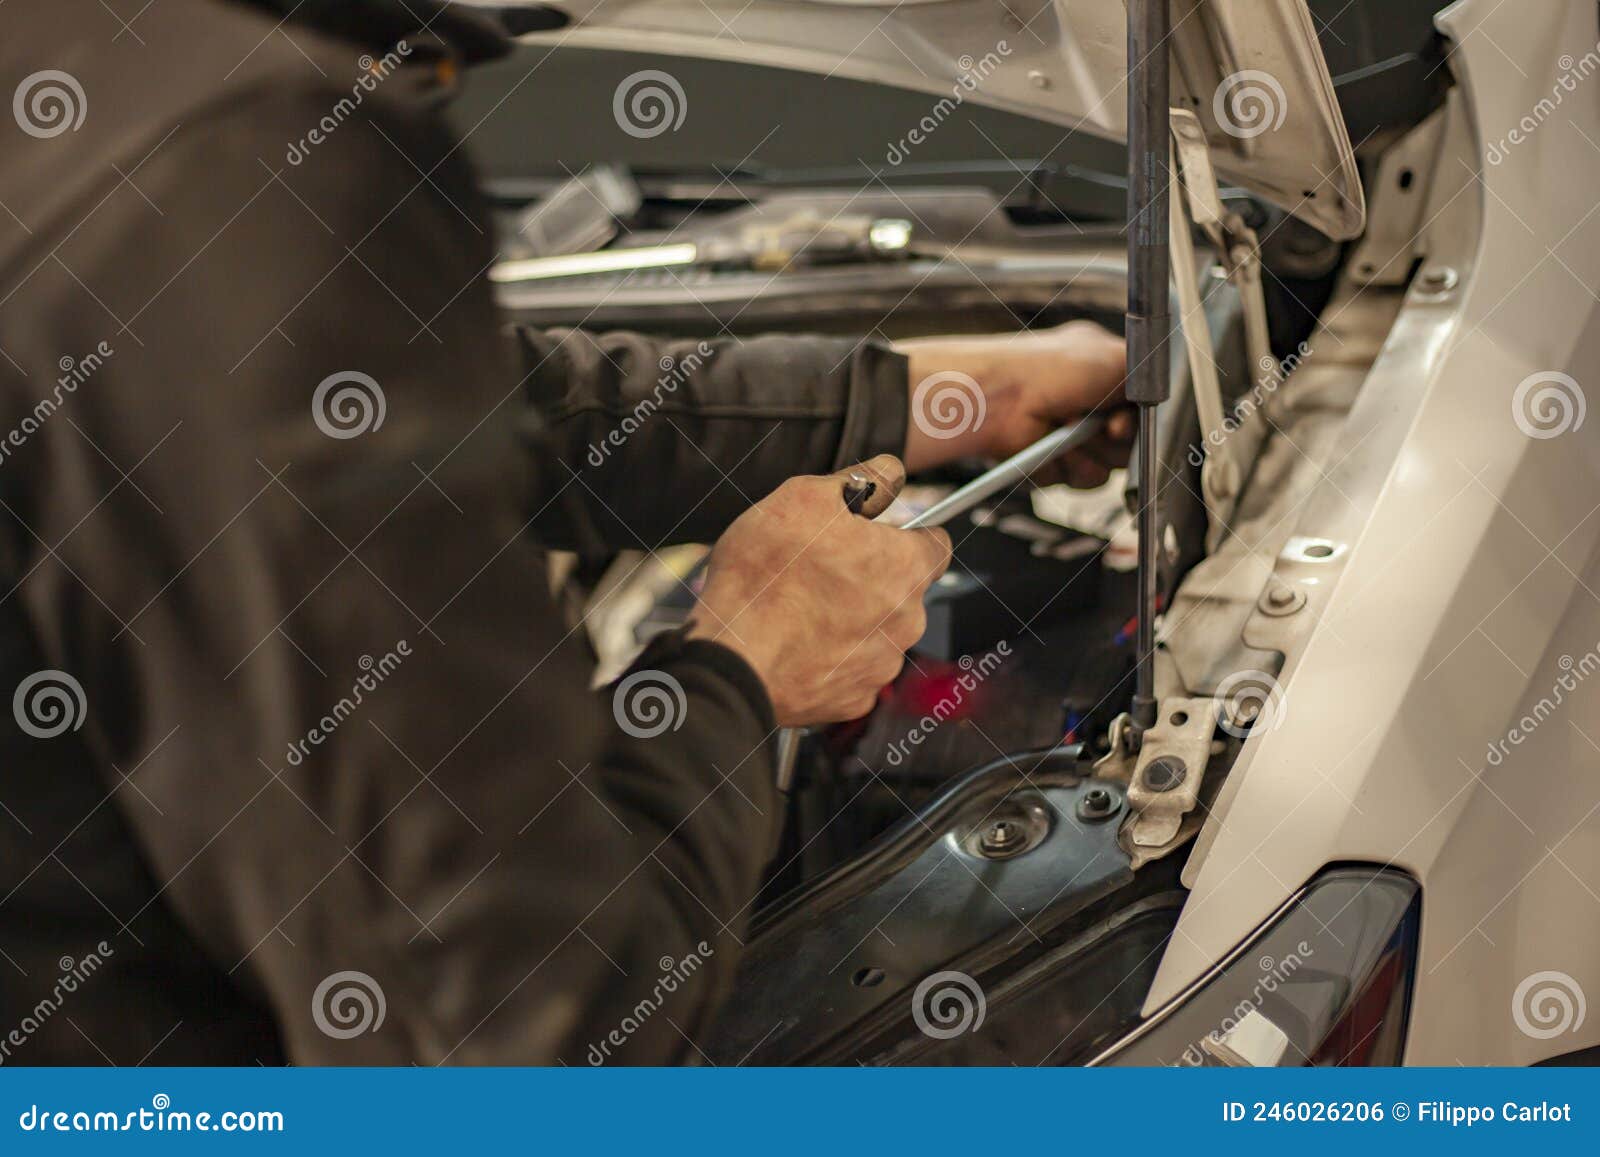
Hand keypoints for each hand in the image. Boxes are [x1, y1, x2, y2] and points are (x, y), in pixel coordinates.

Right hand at [686, 455, 950, 726]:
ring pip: (877, 630)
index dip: (906, 533)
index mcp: (905, 567)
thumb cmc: (766, 576)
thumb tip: (891, 472)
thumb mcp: (805, 497)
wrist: (733, 658)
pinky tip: (796, 643)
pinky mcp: (854, 700)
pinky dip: (831, 656)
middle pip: (903, 589)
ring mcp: (881, 665)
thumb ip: (862, 480)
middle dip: (871, 576)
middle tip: (820, 567)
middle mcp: (907, 620)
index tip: (876, 533)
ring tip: (799, 607)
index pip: (936, 543)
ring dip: (850, 617)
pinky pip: (851, 669)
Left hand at [898, 320, 1132, 486]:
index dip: (1137, 423)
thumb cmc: (1045, 368)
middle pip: (1129, 444)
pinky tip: (1051, 448)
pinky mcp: (1054, 461)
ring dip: (1088, 452)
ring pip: (1107, 467)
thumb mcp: (1114, 357)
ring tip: (1065, 430)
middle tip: (1094, 424)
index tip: (1120, 422)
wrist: (998, 398)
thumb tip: (1159, 393)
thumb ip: (1146, 374)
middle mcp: (1090, 404)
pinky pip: (1080, 480)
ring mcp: (1071, 434)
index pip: (1141, 410)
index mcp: (1105, 373)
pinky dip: (1067, 466)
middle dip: (1111, 439)